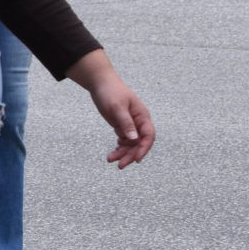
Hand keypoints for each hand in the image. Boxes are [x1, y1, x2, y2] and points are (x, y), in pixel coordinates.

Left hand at [67, 50, 155, 167]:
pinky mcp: (121, 126)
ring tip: (111, 160)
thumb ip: (126, 123)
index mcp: (142, 116)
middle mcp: (138, 122)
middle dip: (131, 155)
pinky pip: (124, 141)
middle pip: (139, 143)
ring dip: (123, 153)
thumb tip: (134, 139)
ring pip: (131, 144)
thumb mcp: (117, 107)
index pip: (148, 136)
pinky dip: (119, 148)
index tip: (136, 159)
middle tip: (120, 165)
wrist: (100, 83)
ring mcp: (130, 125)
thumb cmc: (111, 92)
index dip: (144, 148)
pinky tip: (113, 153)